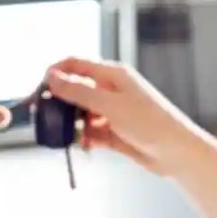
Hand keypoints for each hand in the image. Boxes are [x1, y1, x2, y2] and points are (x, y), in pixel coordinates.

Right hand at [44, 58, 197, 175]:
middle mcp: (110, 90)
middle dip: (60, 102)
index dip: (55, 73)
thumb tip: (51, 77)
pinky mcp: (115, 131)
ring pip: (81, 113)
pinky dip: (85, 137)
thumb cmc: (148, 123)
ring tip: (67, 135)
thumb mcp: (109, 105)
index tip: (39, 89)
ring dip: (73, 123)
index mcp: (111, 75)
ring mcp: (112, 111)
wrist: (177, 153)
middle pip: (75, 90)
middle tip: (45, 117)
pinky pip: (92, 131)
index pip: (75, 64)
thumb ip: (78, 92)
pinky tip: (84, 146)